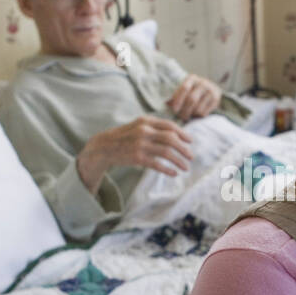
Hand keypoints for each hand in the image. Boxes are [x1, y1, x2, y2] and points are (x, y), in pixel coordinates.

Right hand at [77, 116, 193, 191]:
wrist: (104, 147)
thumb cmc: (125, 137)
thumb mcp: (138, 125)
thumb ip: (154, 127)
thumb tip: (176, 134)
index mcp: (146, 121)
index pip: (170, 126)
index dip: (183, 134)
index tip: (190, 141)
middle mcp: (144, 131)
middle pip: (171, 139)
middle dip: (184, 148)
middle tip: (191, 156)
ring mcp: (140, 144)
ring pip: (166, 152)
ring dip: (179, 160)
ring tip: (185, 167)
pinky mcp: (137, 158)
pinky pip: (157, 164)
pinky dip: (168, 169)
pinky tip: (174, 173)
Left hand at [167, 75, 221, 120]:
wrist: (210, 89)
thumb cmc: (192, 90)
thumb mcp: (184, 90)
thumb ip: (175, 96)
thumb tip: (165, 103)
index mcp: (192, 78)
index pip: (184, 88)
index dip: (178, 100)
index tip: (174, 109)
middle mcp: (203, 82)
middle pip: (192, 99)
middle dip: (184, 110)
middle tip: (180, 116)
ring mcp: (211, 90)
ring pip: (198, 108)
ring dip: (191, 114)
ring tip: (187, 115)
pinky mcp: (216, 98)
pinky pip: (204, 112)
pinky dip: (198, 116)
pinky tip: (195, 114)